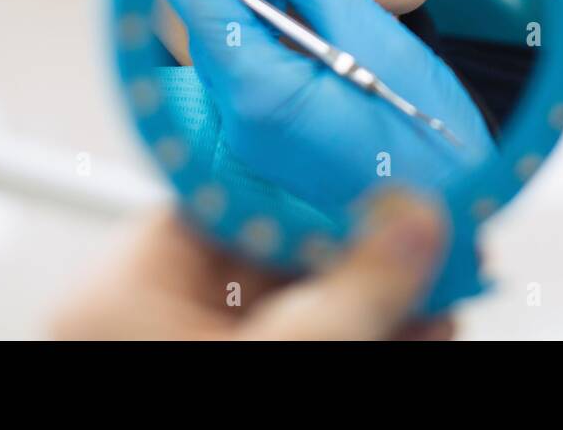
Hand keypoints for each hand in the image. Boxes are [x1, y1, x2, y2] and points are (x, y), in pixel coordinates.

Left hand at [52, 193, 451, 339]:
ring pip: (296, 309)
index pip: (224, 200)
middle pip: (270, 257)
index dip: (308, 186)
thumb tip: (412, 216)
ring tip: (443, 294)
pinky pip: (303, 345)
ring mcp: (189, 364)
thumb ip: (363, 280)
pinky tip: (422, 332)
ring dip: (375, 300)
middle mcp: (144, 329)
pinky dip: (361, 338)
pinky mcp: (236, 382)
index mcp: (120, 299)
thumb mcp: (304, 351)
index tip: (376, 180)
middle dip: (360, 252)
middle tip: (426, 240)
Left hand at [165, 0, 493, 210]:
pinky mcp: (275, 131)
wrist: (454, 216)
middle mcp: (243, 117)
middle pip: (206, 12)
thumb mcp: (382, 48)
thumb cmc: (430, 151)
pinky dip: (264, 12)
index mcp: (260, 94)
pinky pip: (253, 58)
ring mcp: (255, 128)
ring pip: (227, 32)